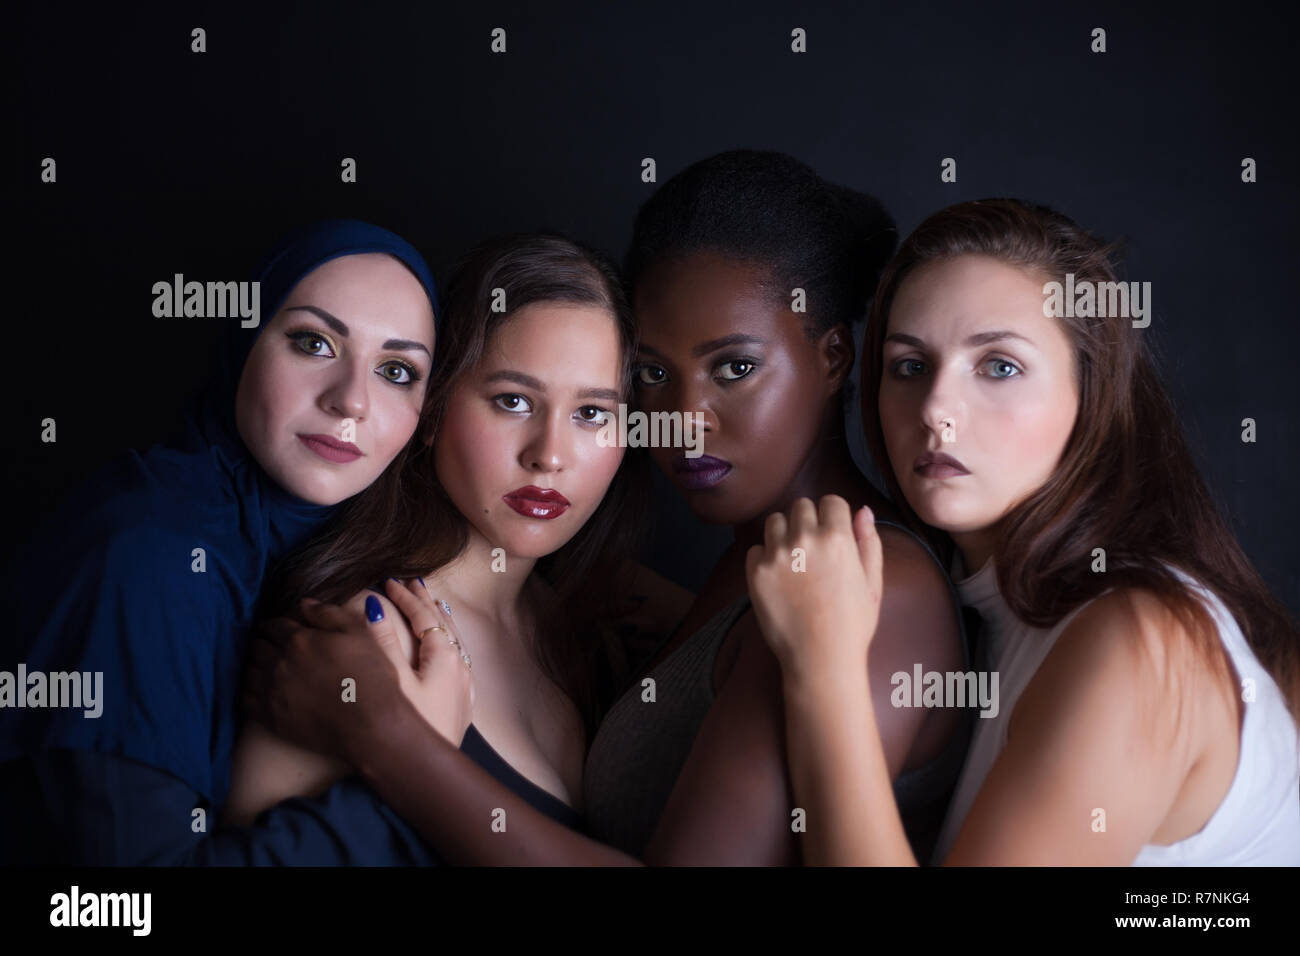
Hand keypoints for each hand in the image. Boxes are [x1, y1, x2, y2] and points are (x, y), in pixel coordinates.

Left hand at [244, 587, 472, 763]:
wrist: (371, 725)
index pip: (274, 625)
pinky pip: (246, 698)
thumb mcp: (358, 633)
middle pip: (258, 646)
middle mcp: (279, 663)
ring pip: (249, 670)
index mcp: (298, 639)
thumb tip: (303, 603)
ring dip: (256, 664)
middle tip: (272, 645)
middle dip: (264, 642)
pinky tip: (260, 689)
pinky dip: (250, 690)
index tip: (279, 628)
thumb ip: (328, 613)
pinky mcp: (270, 718)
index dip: (276, 625)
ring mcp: (271, 692)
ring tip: (265, 665)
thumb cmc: (371, 676)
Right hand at [379, 577, 475, 745]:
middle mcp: (460, 667)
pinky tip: (444, 648)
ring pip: (454, 640)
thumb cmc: (407, 728)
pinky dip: (446, 643)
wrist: (427, 774)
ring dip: (438, 620)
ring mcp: (464, 686)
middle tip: (411, 582)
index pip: (424, 615)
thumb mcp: (390, 681)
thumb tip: (374, 608)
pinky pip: (457, 659)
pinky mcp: (462, 705)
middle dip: (425, 601)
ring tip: (429, 604)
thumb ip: (382, 642)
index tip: (388, 582)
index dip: (405, 597)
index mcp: (444, 657)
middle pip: (443, 623)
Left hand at [744, 496, 883, 682]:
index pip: (830, 501)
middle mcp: (805, 540)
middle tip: (813, 549)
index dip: (833, 516)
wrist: (821, 659)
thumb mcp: (873, 583)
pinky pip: (755, 549)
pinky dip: (764, 558)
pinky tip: (778, 579)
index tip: (832, 532)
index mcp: (838, 539)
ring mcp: (777, 556)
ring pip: (774, 521)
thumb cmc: (852, 624)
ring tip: (793, 560)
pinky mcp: (755, 573)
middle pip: (800, 506)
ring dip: (783, 533)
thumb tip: (863, 510)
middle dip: (807, 521)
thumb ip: (869, 542)